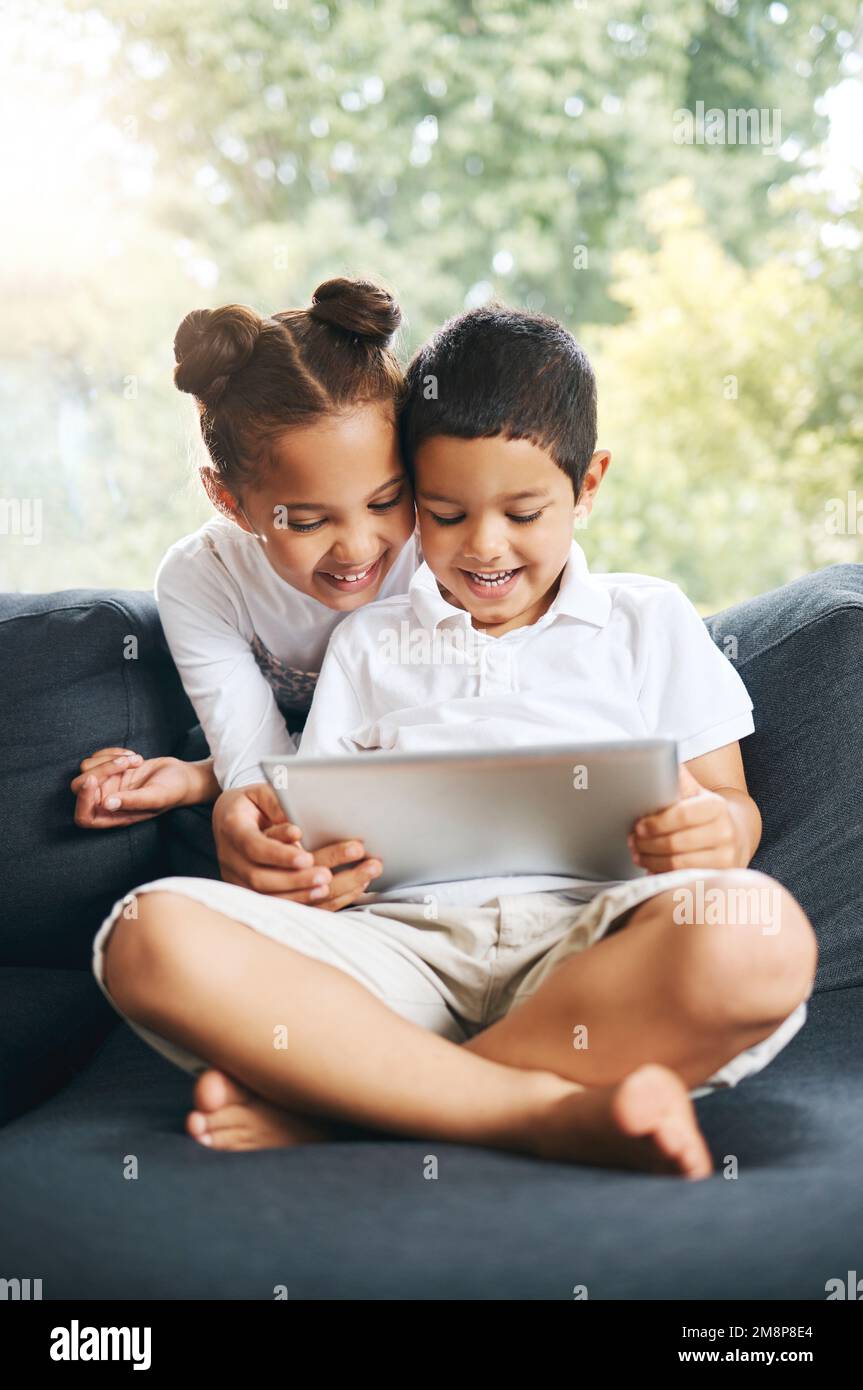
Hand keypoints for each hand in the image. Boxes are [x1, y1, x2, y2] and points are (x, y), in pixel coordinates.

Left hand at [72, 750, 193, 827]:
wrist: (183, 776)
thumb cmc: (173, 791)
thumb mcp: (156, 797)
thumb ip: (132, 801)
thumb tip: (106, 804)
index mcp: (115, 816)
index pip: (84, 817)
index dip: (82, 800)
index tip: (93, 779)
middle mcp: (106, 801)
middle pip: (80, 787)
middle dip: (100, 771)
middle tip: (124, 764)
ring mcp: (106, 784)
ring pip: (87, 767)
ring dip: (111, 759)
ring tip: (137, 760)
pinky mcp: (110, 768)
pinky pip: (97, 756)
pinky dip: (115, 752)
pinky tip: (135, 757)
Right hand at [213, 783, 381, 907]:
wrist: (229, 821)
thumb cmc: (251, 804)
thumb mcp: (260, 793)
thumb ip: (277, 803)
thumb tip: (298, 828)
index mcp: (234, 831)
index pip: (254, 848)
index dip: (280, 855)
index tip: (306, 858)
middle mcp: (233, 862)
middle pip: (262, 879)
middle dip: (298, 880)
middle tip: (327, 875)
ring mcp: (241, 882)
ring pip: (273, 898)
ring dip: (307, 894)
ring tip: (336, 885)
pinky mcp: (255, 895)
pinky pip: (283, 905)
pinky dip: (312, 902)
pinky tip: (336, 892)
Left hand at [627, 764, 738, 872]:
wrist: (736, 832)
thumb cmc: (704, 810)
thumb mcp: (694, 791)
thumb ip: (676, 778)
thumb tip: (656, 756)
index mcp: (716, 807)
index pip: (681, 816)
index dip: (655, 823)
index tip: (637, 826)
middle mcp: (725, 832)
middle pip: (676, 843)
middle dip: (647, 844)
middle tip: (631, 842)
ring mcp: (725, 857)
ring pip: (678, 864)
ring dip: (651, 860)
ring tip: (638, 854)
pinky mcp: (720, 875)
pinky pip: (684, 878)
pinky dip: (663, 874)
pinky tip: (651, 868)